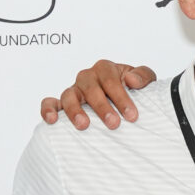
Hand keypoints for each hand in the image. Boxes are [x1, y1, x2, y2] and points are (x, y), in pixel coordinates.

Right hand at [38, 60, 157, 130]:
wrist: (125, 100)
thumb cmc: (134, 89)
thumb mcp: (146, 80)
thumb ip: (143, 76)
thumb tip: (131, 79)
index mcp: (105, 69)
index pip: (110, 80)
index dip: (121, 97)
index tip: (132, 116)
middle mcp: (87, 77)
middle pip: (90, 88)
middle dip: (102, 107)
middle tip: (114, 124)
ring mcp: (74, 90)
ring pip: (69, 95)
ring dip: (75, 110)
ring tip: (84, 125)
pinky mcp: (63, 104)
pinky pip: (50, 103)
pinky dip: (48, 110)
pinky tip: (52, 121)